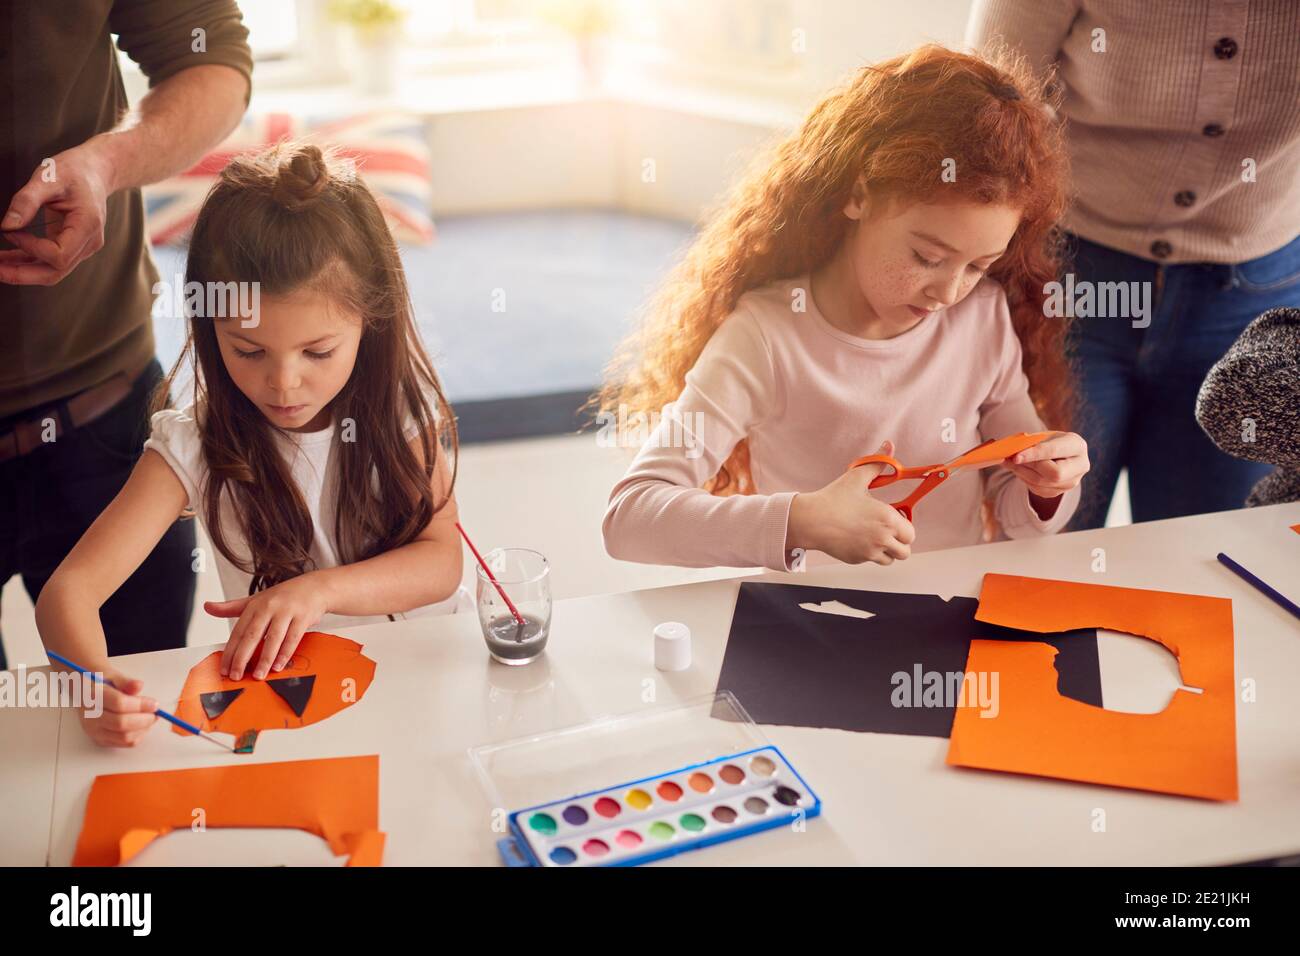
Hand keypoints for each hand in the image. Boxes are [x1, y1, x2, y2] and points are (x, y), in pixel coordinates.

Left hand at [0, 140, 112, 285]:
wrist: (95, 172)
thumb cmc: (75, 171)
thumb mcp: (48, 178)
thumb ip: (27, 201)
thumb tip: (7, 226)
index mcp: (87, 226)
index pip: (59, 255)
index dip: (31, 247)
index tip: (9, 231)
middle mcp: (89, 243)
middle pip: (56, 272)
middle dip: (23, 274)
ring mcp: (83, 248)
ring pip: (52, 271)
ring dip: (23, 271)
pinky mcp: (73, 246)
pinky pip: (50, 261)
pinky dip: (28, 262)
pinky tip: (7, 258)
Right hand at [78, 666, 157, 747]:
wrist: (84, 693)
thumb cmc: (102, 683)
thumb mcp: (112, 676)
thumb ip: (126, 682)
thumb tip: (139, 685)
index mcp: (93, 697)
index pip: (119, 704)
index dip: (140, 705)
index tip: (154, 703)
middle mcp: (91, 717)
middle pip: (121, 723)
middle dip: (144, 719)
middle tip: (156, 712)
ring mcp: (94, 730)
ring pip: (124, 737)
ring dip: (143, 728)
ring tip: (150, 717)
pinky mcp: (100, 740)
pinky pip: (124, 743)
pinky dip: (138, 735)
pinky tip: (142, 725)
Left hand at [207, 573, 332, 680]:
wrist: (315, 587)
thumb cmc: (284, 597)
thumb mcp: (256, 600)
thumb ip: (231, 607)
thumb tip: (207, 607)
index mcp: (255, 605)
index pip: (238, 631)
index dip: (230, 651)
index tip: (224, 668)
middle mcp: (269, 607)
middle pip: (252, 635)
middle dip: (242, 658)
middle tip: (236, 675)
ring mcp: (287, 611)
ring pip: (273, 639)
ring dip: (265, 659)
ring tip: (258, 675)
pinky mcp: (303, 617)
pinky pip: (293, 638)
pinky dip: (285, 654)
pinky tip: (278, 666)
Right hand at [788, 441, 915, 564]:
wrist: (811, 520)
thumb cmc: (833, 499)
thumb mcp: (856, 477)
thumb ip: (877, 463)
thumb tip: (888, 446)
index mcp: (888, 519)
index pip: (911, 533)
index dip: (905, 527)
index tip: (895, 520)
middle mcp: (882, 538)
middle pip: (905, 551)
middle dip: (900, 543)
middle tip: (888, 532)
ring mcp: (869, 552)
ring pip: (890, 559)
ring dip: (887, 551)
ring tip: (874, 537)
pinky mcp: (857, 559)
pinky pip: (871, 560)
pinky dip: (869, 553)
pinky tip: (857, 539)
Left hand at [1002, 431, 1089, 504]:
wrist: (1056, 454)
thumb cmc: (1048, 441)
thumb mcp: (1042, 436)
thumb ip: (1028, 442)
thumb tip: (1008, 450)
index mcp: (1077, 446)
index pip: (1055, 451)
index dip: (1034, 454)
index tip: (1015, 456)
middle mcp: (1080, 466)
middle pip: (1055, 474)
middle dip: (1029, 466)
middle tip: (1010, 459)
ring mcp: (1072, 482)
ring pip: (1042, 483)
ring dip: (1022, 472)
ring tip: (1009, 462)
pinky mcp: (1060, 491)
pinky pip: (1038, 489)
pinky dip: (1024, 479)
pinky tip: (1019, 469)